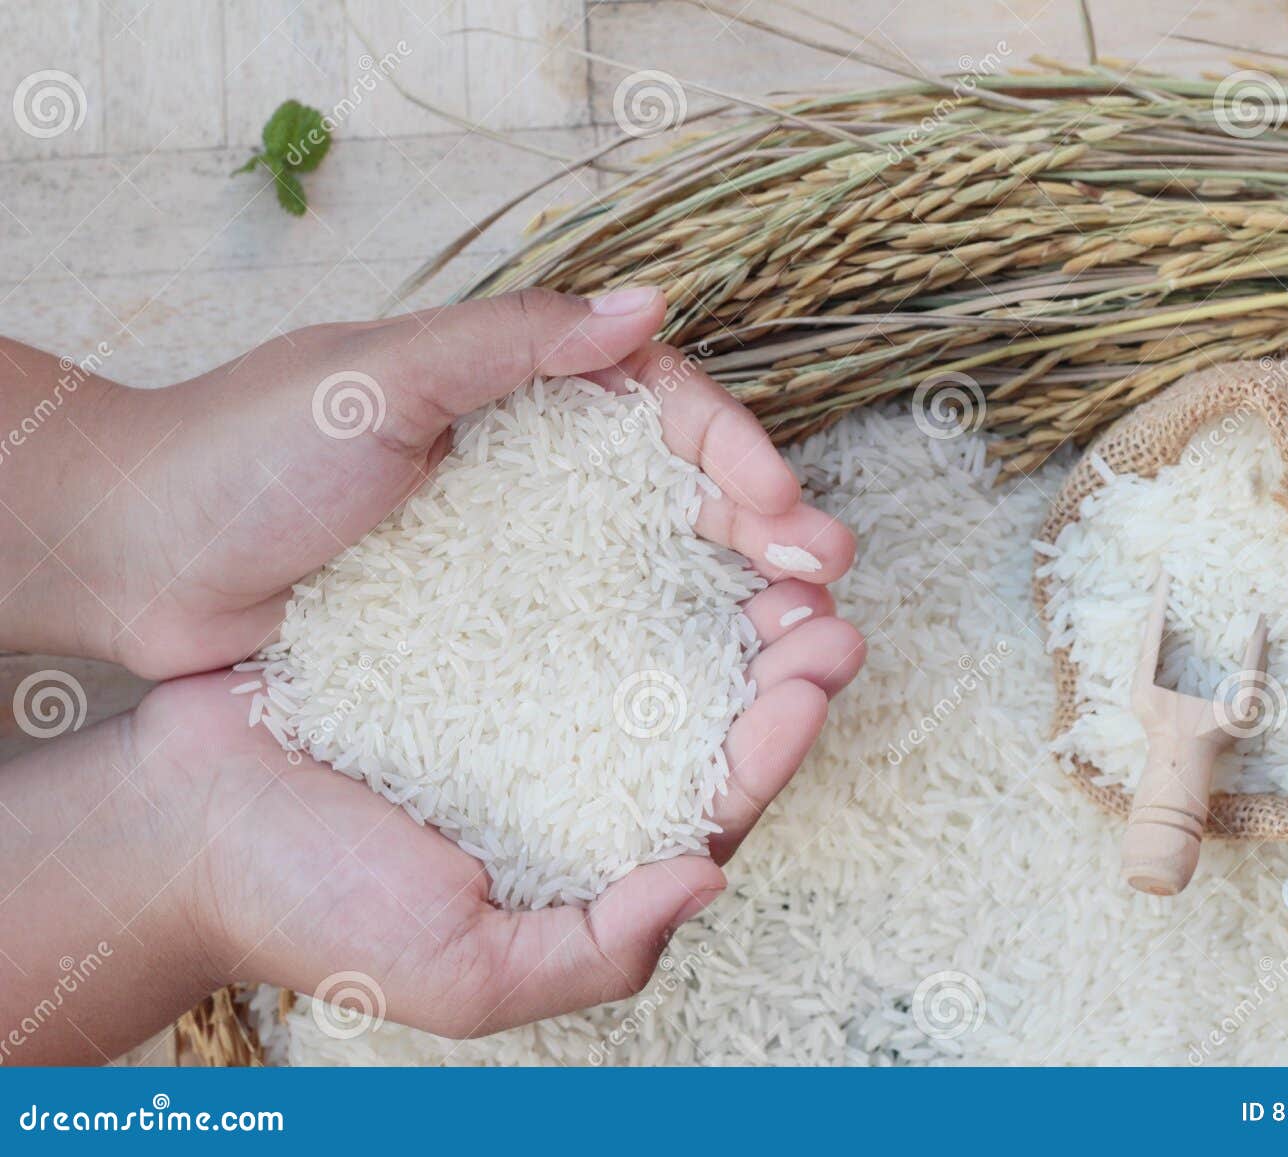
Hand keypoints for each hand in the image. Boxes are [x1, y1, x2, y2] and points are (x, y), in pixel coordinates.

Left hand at [0, 286, 854, 678]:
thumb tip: (652, 302)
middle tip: (827, 579)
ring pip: (647, 565)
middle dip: (761, 529)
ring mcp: (509, 548)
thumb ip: (513, 342)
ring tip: (795, 634)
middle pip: (673, 491)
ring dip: (729, 597)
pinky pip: (588, 634)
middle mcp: (527, 464)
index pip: (657, 406)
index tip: (785, 513)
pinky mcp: (482, 624)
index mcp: (516, 386)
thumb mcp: (379, 378)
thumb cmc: (244, 450)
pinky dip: (654, 653)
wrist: (134, 557)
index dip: (733, 454)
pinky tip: (704, 687)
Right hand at [132, 589, 859, 1040]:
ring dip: (726, 598)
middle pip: (710, 713)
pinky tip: (664, 515)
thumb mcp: (464, 970)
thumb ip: (596, 948)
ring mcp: (535, 696)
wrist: (181, 821)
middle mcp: (579, 770)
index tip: (818, 675)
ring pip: (660, 641)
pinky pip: (575, 587)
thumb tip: (706, 882)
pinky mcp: (484, 629)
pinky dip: (631, 553)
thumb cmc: (315, 912)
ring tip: (775, 549)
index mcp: (593, 853)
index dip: (779, 739)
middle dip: (781, 661)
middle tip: (826, 605)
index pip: (717, 799)